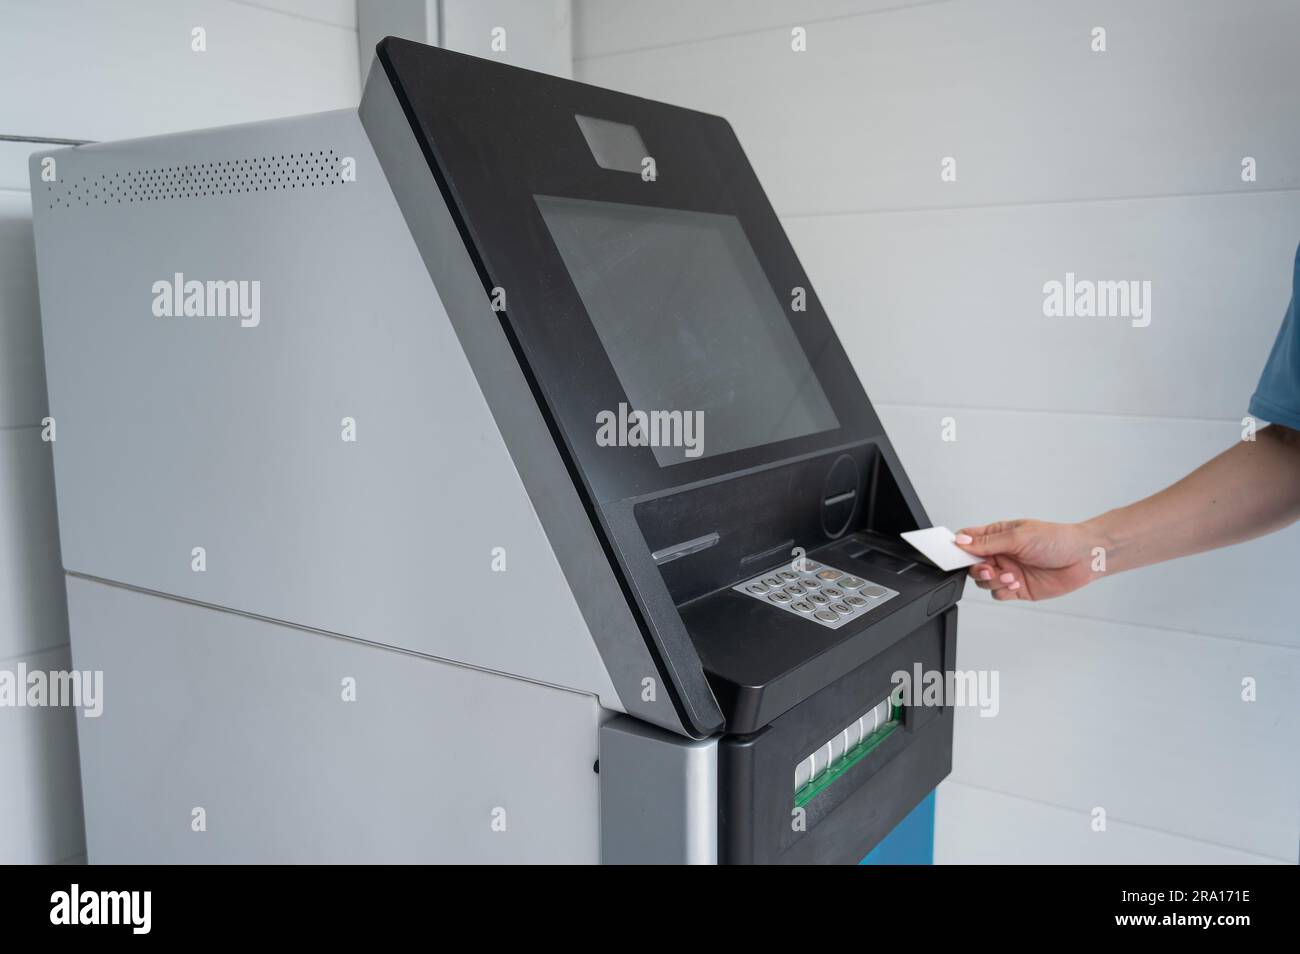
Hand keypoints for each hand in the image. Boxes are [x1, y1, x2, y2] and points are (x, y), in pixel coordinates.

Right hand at [953, 519, 1098, 600]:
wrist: (1083, 558)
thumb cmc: (1057, 539)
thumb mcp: (1019, 536)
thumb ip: (988, 542)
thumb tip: (962, 541)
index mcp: (997, 535)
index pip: (968, 540)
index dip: (957, 547)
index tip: (952, 553)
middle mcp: (1000, 554)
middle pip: (972, 565)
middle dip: (977, 568)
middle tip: (989, 567)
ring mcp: (1008, 571)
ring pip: (984, 582)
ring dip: (993, 580)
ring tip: (1010, 575)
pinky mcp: (1017, 588)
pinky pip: (998, 594)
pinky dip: (1003, 590)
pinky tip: (1016, 583)